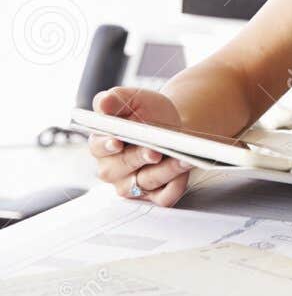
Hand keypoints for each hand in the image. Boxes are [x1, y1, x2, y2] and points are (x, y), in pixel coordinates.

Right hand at [88, 88, 191, 206]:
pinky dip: (177, 186)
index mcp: (102, 144)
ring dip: (166, 170)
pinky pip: (164, 197)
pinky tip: (187, 170)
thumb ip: (115, 99)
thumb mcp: (134, 99)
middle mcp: (113, 169)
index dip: (107, 145)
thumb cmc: (149, 112)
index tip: (117, 141)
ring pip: (146, 182)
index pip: (99, 147)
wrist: (174, 124)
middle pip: (122, 167)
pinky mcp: (154, 195)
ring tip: (183, 157)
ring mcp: (132, 184)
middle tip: (155, 151)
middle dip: (139, 158)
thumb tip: (104, 103)